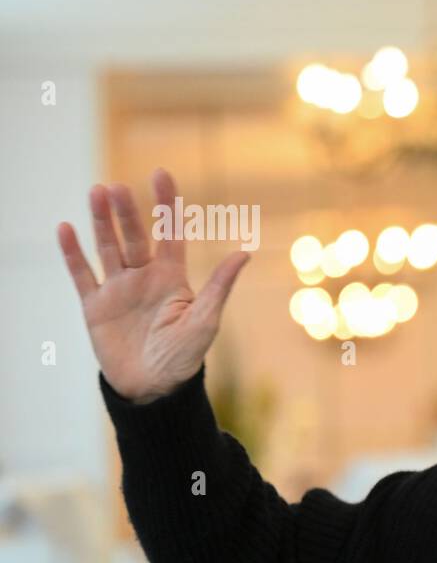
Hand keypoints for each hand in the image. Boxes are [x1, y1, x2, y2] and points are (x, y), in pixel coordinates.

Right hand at [57, 169, 250, 402]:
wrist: (154, 389)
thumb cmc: (185, 357)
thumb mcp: (206, 319)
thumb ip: (220, 286)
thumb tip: (245, 253)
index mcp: (172, 278)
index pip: (170, 233)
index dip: (166, 204)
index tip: (160, 174)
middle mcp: (144, 278)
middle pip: (134, 236)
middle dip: (127, 212)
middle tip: (117, 187)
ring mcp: (118, 290)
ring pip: (107, 248)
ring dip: (101, 222)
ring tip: (96, 193)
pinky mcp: (95, 306)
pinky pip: (81, 274)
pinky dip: (73, 253)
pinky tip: (66, 228)